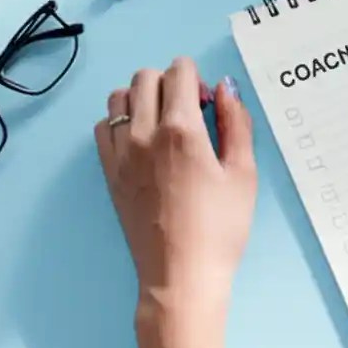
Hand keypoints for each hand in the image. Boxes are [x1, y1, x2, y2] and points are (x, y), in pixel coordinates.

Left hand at [95, 58, 255, 347]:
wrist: (181, 277)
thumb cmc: (220, 229)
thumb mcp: (244, 174)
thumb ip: (236, 123)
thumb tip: (225, 88)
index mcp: (182, 130)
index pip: (179, 71)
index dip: (198, 78)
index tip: (208, 103)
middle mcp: (144, 133)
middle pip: (146, 77)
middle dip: (171, 82)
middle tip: (189, 111)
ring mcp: (121, 153)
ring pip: (119, 96)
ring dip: (142, 98)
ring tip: (162, 123)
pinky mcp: (109, 173)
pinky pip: (103, 127)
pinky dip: (120, 122)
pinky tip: (140, 141)